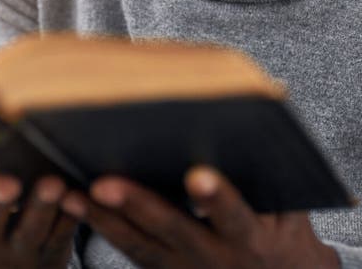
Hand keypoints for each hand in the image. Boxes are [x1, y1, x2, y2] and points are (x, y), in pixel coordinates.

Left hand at [61, 165, 339, 268]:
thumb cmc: (285, 236)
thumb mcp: (290, 208)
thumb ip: (270, 170)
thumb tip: (264, 106)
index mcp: (251, 238)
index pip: (234, 216)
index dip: (217, 198)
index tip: (198, 176)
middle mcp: (214, 259)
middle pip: (171, 230)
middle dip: (137, 205)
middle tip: (105, 182)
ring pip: (139, 245)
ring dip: (103, 219)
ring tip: (71, 193)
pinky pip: (129, 251)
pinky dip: (102, 227)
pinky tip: (75, 204)